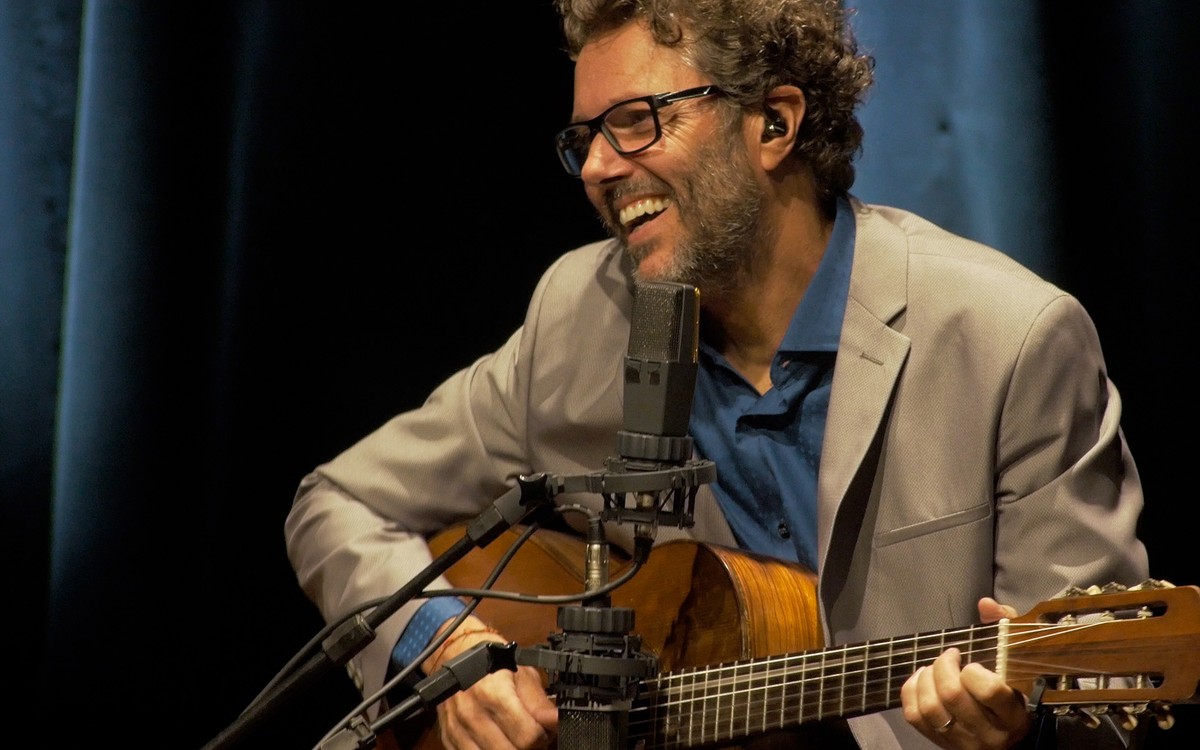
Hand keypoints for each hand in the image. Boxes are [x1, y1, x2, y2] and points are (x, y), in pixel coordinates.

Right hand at [422, 617, 557, 748]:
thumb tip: (558, 722)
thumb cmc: (493, 662)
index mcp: (494, 695)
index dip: (542, 737)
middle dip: (526, 747)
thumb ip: (540, 703)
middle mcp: (472, 714)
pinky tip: (496, 741)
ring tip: (513, 737)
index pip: (527, 737)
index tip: (543, 731)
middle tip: (529, 734)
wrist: (456, 654)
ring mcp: (457, 729)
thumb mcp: (522, 674)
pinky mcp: (448, 739)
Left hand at [900, 598, 1032, 748]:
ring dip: (926, 678)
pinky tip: (921, 679)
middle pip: (953, 696)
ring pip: (931, 708)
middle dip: (943, 667)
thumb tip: (985, 604)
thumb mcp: (1016, 661)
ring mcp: (962, 741)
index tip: (971, 662)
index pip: (989, 691)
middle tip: (948, 657)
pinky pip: (914, 716)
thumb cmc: (1012, 692)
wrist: (1007, 740)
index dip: (974, 671)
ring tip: (934, 668)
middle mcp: (988, 734)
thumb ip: (1005, 627)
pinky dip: (911, 691)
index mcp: (1012, 715)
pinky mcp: (939, 743)